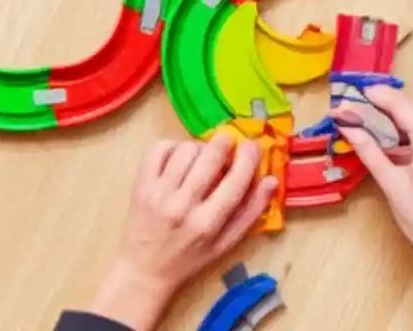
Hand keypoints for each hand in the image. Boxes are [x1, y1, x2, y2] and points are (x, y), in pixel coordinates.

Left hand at [88, 135, 278, 329]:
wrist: (145, 269)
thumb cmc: (189, 258)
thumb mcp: (225, 244)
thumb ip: (250, 212)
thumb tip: (271, 180)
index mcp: (208, 223)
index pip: (235, 181)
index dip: (248, 157)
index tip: (252, 146)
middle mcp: (183, 206)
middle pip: (209, 157)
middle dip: (224, 143)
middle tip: (227, 143)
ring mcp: (158, 194)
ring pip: (185, 150)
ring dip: (198, 147)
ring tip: (201, 157)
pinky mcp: (140, 185)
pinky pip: (158, 150)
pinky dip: (172, 146)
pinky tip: (178, 157)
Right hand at [333, 86, 412, 330]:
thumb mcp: (390, 183)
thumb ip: (368, 149)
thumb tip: (347, 125)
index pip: (404, 106)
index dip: (378, 96)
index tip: (356, 92)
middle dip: (388, 102)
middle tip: (361, 107)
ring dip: (400, 113)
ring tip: (373, 120)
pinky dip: (411, 127)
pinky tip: (392, 138)